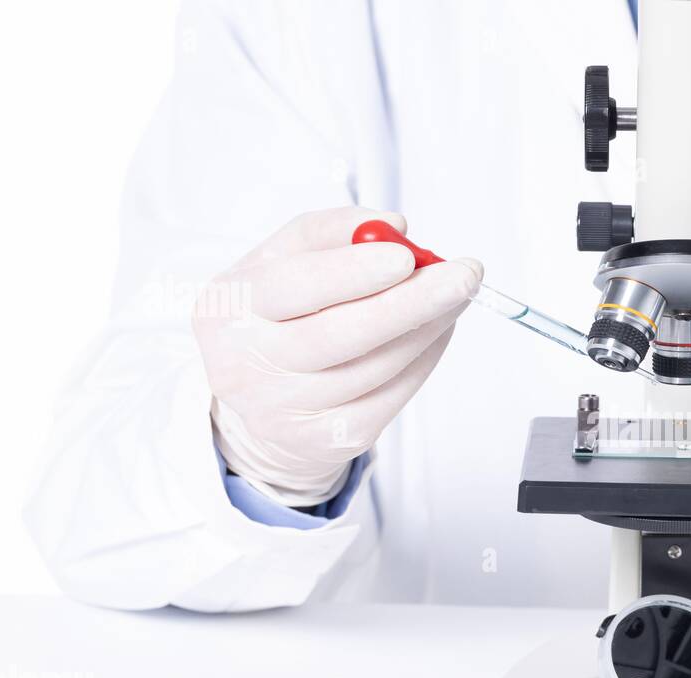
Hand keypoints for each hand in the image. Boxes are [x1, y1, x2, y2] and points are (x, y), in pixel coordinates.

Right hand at [192, 206, 481, 505]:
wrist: (257, 404)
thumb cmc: (275, 317)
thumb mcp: (279, 262)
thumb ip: (330, 233)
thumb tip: (394, 225)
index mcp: (228, 308)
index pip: (293, 286)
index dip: (353, 272)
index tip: (406, 255)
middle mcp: (248, 365)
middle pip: (340, 335)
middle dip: (411, 302)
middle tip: (463, 275)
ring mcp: (287, 409)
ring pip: (376, 366)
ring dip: (428, 327)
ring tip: (456, 295)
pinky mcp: (329, 438)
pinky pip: (392, 395)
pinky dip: (424, 359)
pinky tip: (438, 331)